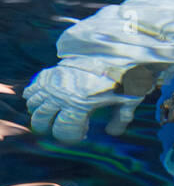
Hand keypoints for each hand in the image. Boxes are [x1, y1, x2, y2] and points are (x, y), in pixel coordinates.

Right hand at [24, 62, 143, 142]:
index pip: (64, 129)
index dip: (70, 136)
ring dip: (37, 113)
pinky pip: (33, 88)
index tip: (80, 134)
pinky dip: (32, 96)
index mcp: (80, 104)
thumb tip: (113, 132)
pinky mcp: (51, 73)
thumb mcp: (129, 98)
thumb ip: (121, 118)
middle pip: (42, 119)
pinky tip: (37, 100)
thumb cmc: (123, 74)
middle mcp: (62, 95)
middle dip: (46, 128)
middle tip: (54, 130)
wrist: (113, 49)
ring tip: (47, 116)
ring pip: (34, 104)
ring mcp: (54, 83)